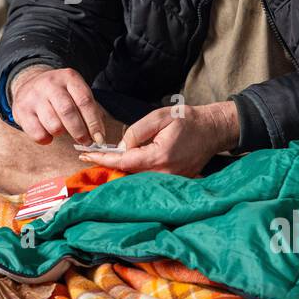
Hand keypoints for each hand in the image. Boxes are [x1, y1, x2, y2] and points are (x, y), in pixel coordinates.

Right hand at [9, 65, 107, 146]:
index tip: (99, 138)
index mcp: (69, 77)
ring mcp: (34, 96)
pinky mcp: (21, 110)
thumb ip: (89, 110)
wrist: (28, 84)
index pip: (84, 101)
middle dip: (80, 132)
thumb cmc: (59, 94)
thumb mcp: (75, 92)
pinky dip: (47, 139)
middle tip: (86, 142)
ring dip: (62, 134)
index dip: (94, 122)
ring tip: (63, 131)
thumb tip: (99, 136)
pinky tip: (48, 134)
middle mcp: (50, 84)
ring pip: (54, 125)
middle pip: (68, 112)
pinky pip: (38, 134)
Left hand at [80, 101, 238, 175]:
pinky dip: (134, 172)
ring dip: (119, 170)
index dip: (102, 158)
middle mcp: (164, 173)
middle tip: (87, 156)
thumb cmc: (187, 120)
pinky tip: (123, 164)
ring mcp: (170, 180)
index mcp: (159, 156)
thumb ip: (136, 131)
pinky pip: (148, 179)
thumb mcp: (159, 117)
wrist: (213, 130)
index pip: (123, 161)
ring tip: (100, 159)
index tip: (85, 155)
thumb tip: (121, 146)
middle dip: (107, 165)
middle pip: (127, 174)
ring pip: (136, 178)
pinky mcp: (174, 181)